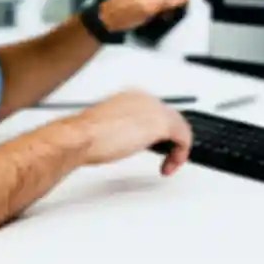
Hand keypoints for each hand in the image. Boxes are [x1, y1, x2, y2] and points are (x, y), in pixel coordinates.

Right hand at [67, 90, 193, 175]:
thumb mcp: (106, 130)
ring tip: (169, 163)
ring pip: (179, 127)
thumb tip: (125, 141)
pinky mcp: (161, 123)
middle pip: (170, 118)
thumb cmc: (84, 137)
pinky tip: (170, 165)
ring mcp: (154, 109)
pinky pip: (184, 138)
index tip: (156, 147)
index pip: (156, 112)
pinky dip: (180, 154)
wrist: (80, 138)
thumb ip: (121, 130)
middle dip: (169, 140)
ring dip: (176, 148)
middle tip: (165, 156)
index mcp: (131, 98)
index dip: (159, 133)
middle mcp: (145, 99)